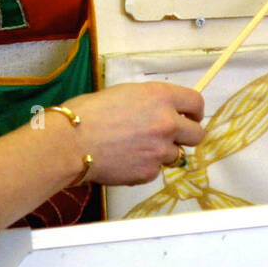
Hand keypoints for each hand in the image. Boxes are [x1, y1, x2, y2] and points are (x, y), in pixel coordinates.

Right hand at [60, 82, 204, 185]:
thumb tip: (158, 112)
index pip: (196, 103)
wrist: (70, 142)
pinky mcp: (149, 172)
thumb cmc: (88, 112)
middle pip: (197, 134)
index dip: (193, 111)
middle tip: (170, 136)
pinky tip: (125, 159)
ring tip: (136, 148)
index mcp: (161, 97)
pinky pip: (155, 169)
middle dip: (186, 135)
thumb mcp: (124, 94)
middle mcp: (167, 123)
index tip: (188, 116)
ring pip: (176, 154)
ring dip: (162, 152)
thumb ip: (149, 103)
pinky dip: (145, 166)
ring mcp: (160, 151)